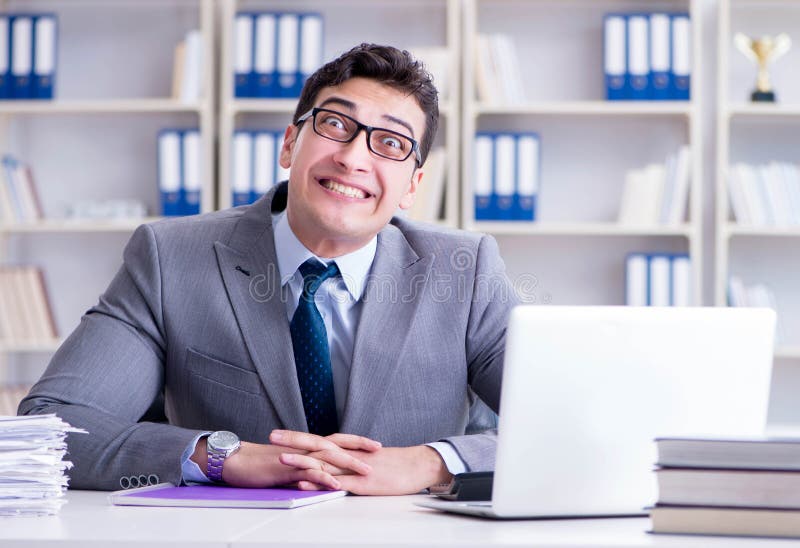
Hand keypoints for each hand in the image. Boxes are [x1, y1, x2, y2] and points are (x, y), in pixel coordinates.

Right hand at [190, 435, 372, 489]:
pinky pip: (309, 473)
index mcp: (307, 447)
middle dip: (359, 448)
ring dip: (348, 464)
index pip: (336, 440)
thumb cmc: (261, 464)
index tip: (374, 444)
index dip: (356, 441)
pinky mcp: (288, 470)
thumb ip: (307, 468)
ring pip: (327, 457)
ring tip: (366, 471)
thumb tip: (322, 475)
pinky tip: (338, 486)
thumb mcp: (290, 465)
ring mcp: (297, 458)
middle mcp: (305, 449)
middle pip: (337, 445)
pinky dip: (324, 479)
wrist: (237, 461)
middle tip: (379, 451)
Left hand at [274, 434, 452, 494]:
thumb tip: (338, 468)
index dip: (299, 437)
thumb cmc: (398, 465)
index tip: (280, 434)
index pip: (319, 440)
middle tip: (272, 435)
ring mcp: (355, 468)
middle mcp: (349, 456)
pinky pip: (338, 482)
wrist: (419, 464)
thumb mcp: (370, 461)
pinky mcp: (363, 482)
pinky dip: (320, 482)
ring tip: (281, 458)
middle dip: (293, 440)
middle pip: (317, 445)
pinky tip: (306, 482)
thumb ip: (352, 464)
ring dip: (301, 460)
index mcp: (349, 451)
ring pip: (324, 463)